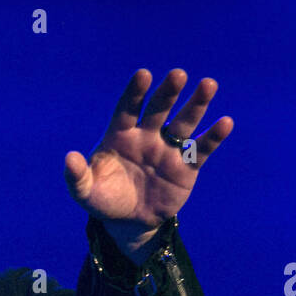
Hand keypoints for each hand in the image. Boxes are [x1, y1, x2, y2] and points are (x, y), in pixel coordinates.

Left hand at [64, 68, 232, 261]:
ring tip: (208, 84)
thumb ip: (77, 176)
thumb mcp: (85, 192)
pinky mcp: (186, 167)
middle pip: (158, 109)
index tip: (143, 75)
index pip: (127, 109)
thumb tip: (69, 158)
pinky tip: (225, 123)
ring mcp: (167, 150)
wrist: (128, 221)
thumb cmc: (104, 199)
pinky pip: (200, 150)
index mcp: (120, 135)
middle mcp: (146, 136)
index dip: (134, 93)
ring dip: (196, 105)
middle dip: (167, 93)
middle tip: (177, 74)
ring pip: (183, 123)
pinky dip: (213, 137)